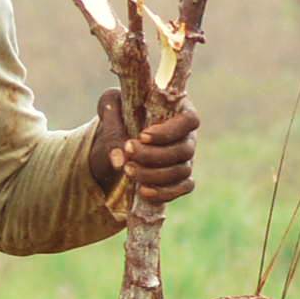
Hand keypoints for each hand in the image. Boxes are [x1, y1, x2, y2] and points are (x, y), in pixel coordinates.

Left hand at [88, 89, 199, 204]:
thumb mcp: (111, 106)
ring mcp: (186, 157)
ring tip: (127, 170)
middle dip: (154, 155)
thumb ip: (113, 126)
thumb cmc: (120, 111)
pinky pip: (184, 188)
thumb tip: (119, 160)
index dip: (168, 132)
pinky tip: (142, 191)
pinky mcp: (181, 177)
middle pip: (184, 150)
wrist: (117, 133)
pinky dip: (165, 192)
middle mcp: (187, 135)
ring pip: (182, 171)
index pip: (189, 120)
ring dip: (154, 175)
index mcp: (179, 110)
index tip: (142, 136)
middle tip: (128, 151)